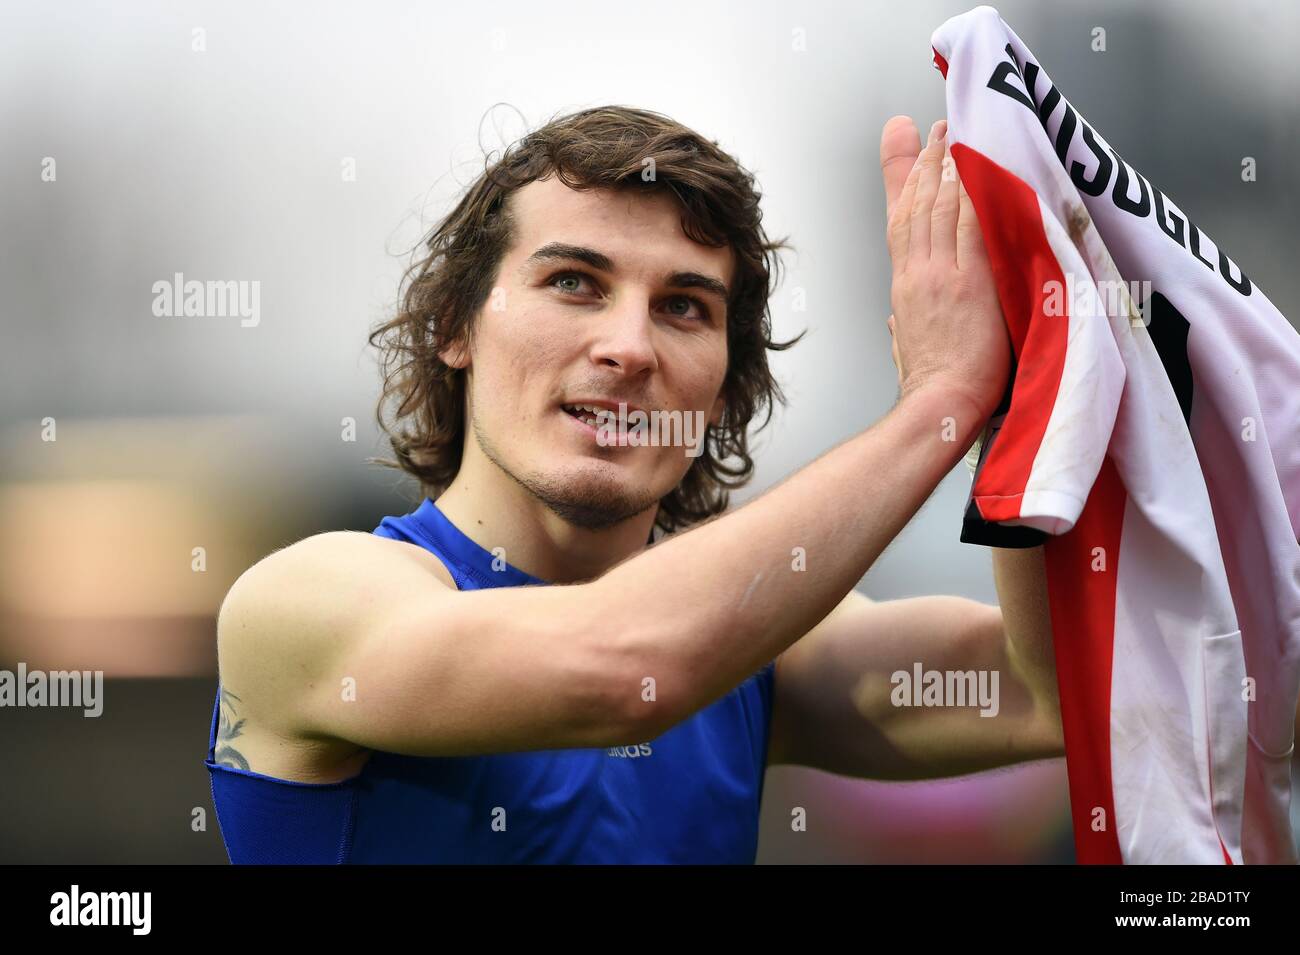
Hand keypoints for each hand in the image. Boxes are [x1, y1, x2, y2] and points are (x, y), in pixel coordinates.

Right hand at [880, 116, 1009, 420]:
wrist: (941, 402)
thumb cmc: (929, 384)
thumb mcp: (904, 348)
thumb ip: (901, 328)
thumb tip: (898, 322)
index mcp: (904, 287)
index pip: (900, 223)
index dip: (905, 183)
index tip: (912, 152)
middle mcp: (918, 273)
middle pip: (916, 205)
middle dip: (924, 161)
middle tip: (935, 128)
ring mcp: (942, 274)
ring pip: (939, 208)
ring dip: (946, 168)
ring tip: (954, 137)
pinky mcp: (969, 280)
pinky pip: (969, 226)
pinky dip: (970, 194)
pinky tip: (974, 169)